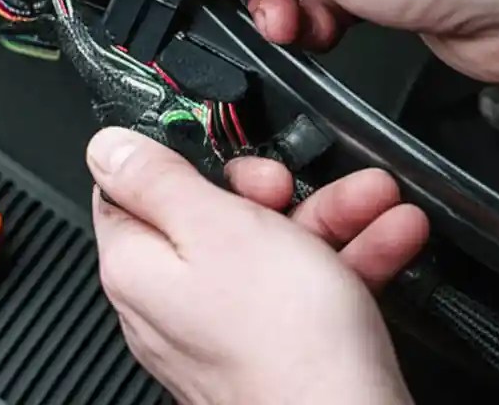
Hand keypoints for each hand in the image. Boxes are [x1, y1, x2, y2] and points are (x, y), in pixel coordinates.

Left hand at [87, 127, 428, 404]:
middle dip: (271, 187)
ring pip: (270, 248)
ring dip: (328, 215)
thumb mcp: (217, 228)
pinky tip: (390, 239)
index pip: (131, 191)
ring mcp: (224, 329)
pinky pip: (304, 289)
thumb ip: (158, 180)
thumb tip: (108, 148)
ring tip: (375, 199)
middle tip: (296, 182)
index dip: (179, 160)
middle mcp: (171, 302)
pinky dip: (348, 258)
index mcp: (138, 266)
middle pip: (211, 215)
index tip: (224, 152)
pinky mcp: (275, 350)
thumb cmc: (282, 343)